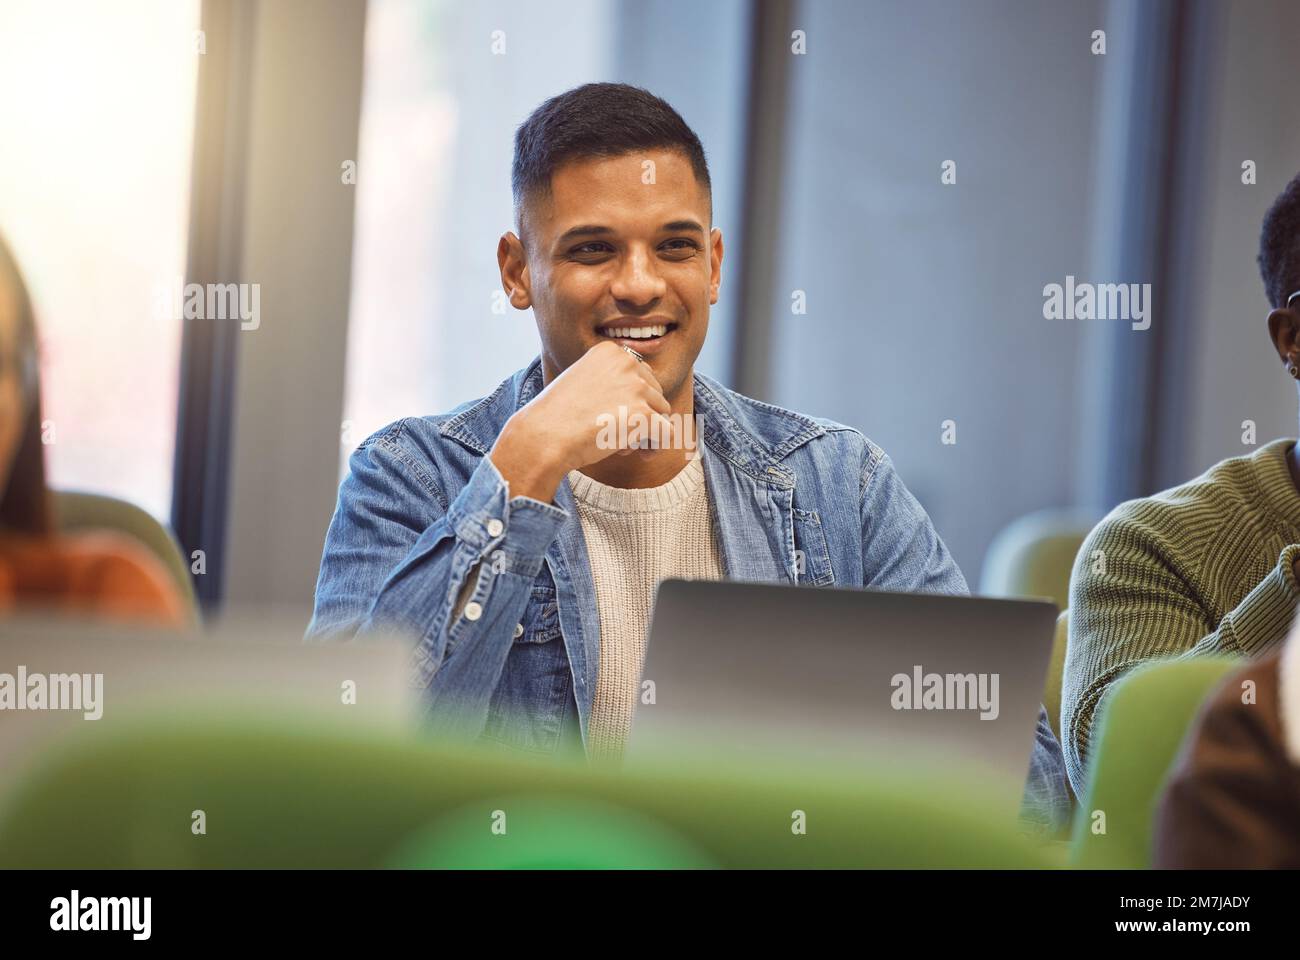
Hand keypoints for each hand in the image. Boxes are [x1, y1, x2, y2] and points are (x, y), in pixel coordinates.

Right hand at [488, 341, 674, 502]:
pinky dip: (656, 446)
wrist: (543, 436)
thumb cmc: (558, 416)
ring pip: (663, 413)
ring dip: (647, 432)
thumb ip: (612, 382)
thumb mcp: (584, 382)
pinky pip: (667, 433)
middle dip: (643, 417)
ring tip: (622, 445)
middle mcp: (627, 363)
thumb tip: (645, 402)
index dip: (633, 400)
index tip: (615, 416)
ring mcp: (637, 388)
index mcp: (611, 351)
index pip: (642, 375)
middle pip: (656, 393)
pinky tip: (640, 453)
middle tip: (619, 435)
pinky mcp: (643, 415)